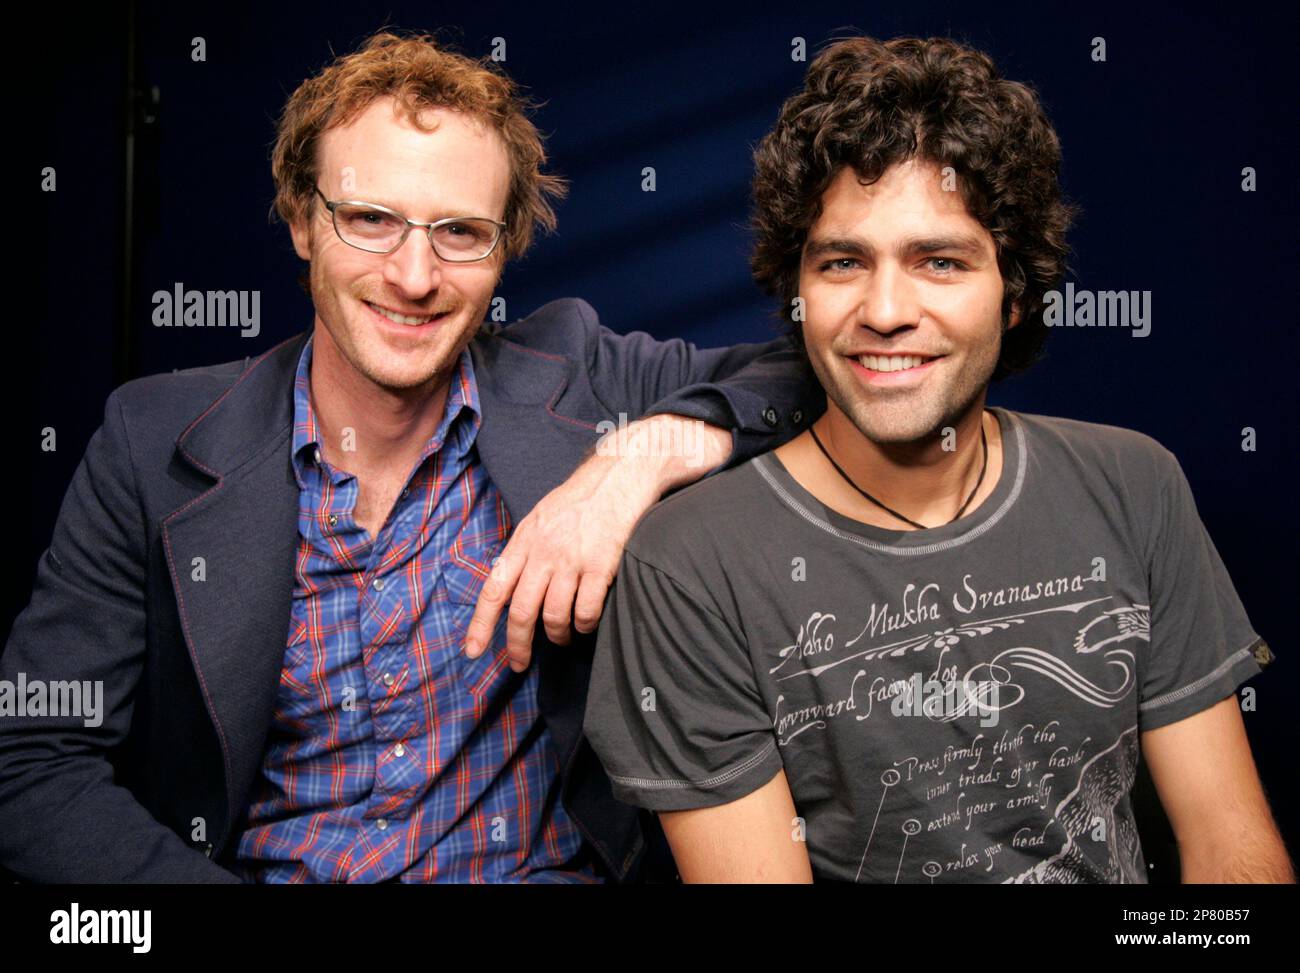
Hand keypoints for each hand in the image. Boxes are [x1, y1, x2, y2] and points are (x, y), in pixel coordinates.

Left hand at [462, 414, 730, 671]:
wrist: (620, 474)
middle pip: (521, 611)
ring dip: (557, 636)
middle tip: (520, 663)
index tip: (472, 651)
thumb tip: (511, 582)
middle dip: (517, 645)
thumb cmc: (581, 498)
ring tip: (562, 637)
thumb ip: (526, 549)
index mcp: (524, 541)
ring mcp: (572, 559)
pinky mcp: (601, 565)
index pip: (494, 589)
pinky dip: (584, 625)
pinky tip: (587, 623)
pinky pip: (586, 611)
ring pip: (554, 616)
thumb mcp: (541, 517)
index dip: (480, 624)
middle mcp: (543, 552)